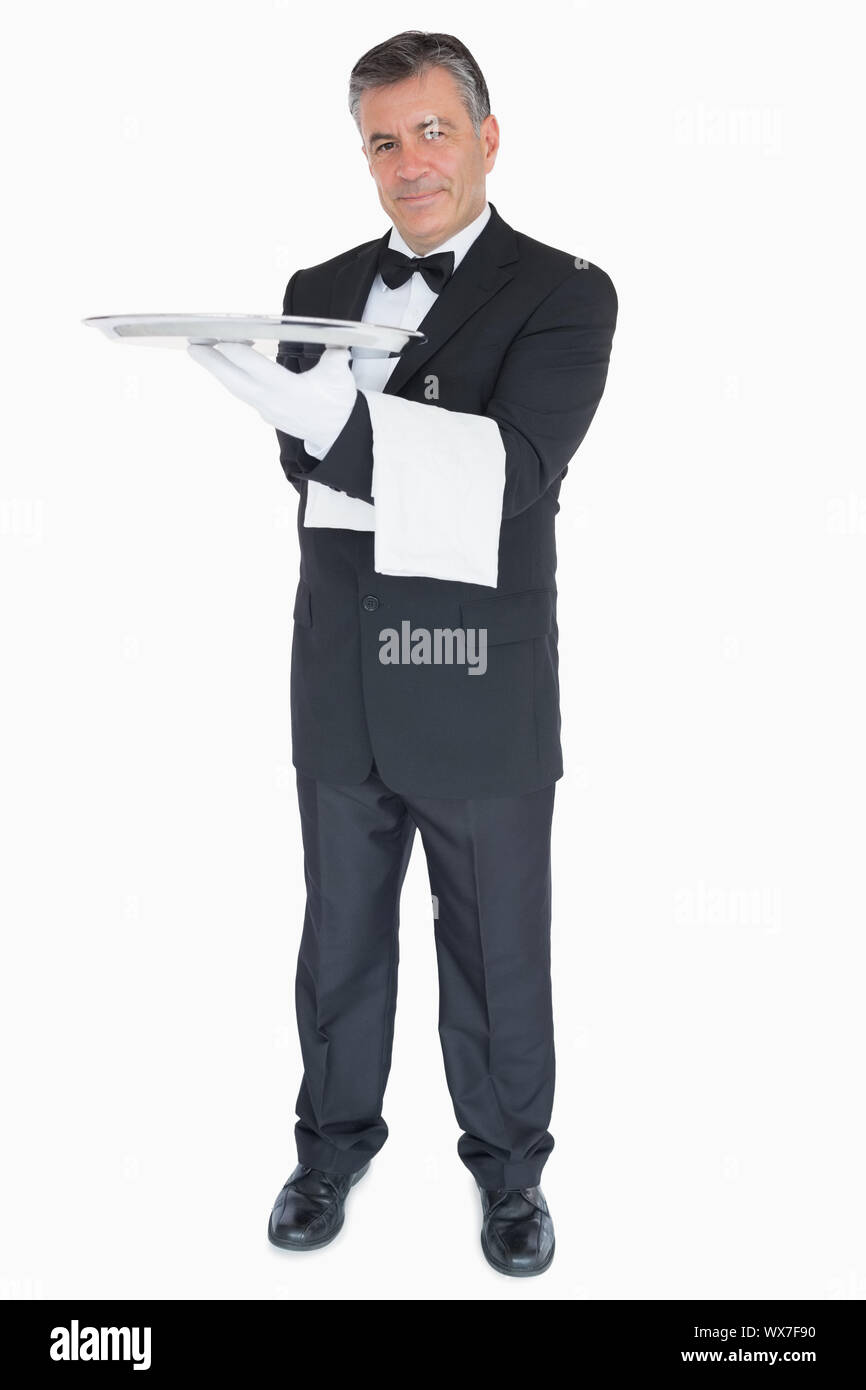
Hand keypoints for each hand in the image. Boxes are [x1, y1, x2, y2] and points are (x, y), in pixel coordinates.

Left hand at [186, 341, 355, 452]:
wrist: (338, 436)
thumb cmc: (338, 404)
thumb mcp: (340, 376)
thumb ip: (335, 357)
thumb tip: (334, 343)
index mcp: (289, 390)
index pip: (254, 367)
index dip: (235, 351)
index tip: (219, 337)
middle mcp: (272, 401)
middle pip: (234, 380)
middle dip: (211, 362)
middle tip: (192, 346)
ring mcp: (266, 409)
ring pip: (235, 388)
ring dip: (217, 369)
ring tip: (199, 352)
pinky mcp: (265, 413)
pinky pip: (243, 393)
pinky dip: (231, 378)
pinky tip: (223, 366)